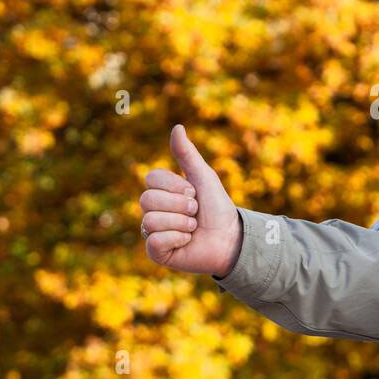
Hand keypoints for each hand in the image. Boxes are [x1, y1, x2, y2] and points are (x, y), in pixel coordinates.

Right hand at [140, 124, 242, 275]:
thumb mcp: (203, 176)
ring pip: (150, 220)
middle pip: (147, 200)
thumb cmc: (217, 207)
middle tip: (196, 211)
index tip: (194, 192)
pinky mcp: (156, 252)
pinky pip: (154, 241)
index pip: (151, 179)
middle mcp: (154, 210)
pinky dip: (176, 239)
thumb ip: (187, 154)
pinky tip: (187, 242)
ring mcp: (153, 231)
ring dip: (181, 223)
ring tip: (194, 227)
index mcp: (162, 191)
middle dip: (180, 205)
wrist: (231, 238)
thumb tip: (177, 127)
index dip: (175, 185)